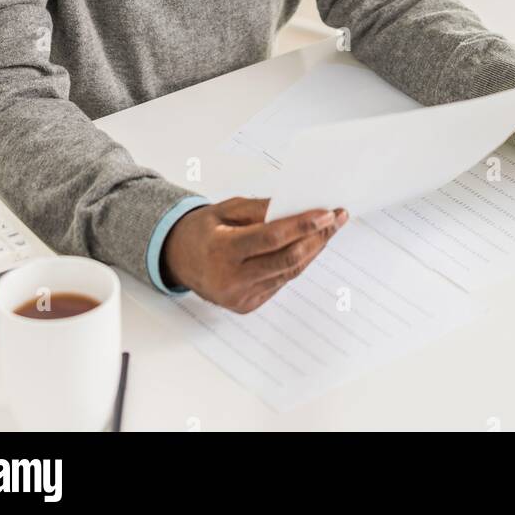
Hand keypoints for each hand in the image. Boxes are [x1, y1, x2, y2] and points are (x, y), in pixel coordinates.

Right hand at [161, 196, 348, 312]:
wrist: (177, 260)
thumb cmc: (202, 230)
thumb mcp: (225, 209)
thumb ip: (260, 209)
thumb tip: (296, 208)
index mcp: (222, 251)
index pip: (272, 238)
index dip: (303, 226)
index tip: (327, 213)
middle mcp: (231, 279)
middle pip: (287, 260)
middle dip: (318, 238)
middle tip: (337, 218)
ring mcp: (240, 297)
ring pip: (289, 273)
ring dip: (313, 250)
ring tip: (329, 229)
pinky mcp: (248, 306)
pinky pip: (280, 282)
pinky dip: (297, 263)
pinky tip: (309, 246)